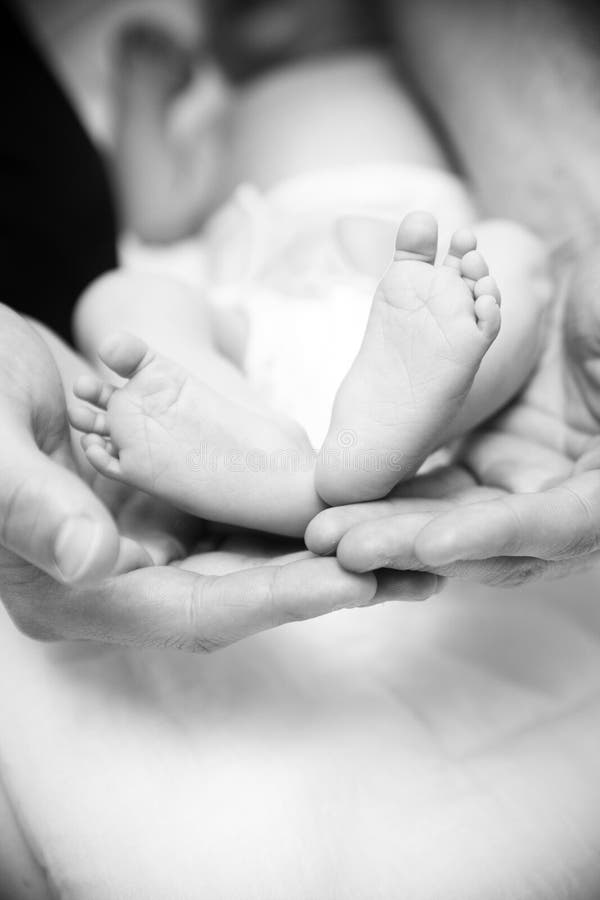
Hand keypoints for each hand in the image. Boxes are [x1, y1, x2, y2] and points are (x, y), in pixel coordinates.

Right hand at [0, 305, 438, 648]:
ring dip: (329, 543)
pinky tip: (357, 490)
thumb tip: (94, 560)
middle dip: (330, 579)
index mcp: (76, 591)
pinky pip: (246, 510)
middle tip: (420, 566)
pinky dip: (298, 503)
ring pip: (255, 553)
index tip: (356, 583)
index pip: (195, 610)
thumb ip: (31, 505)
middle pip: (244, 591)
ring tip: (412, 531)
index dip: (276, 598)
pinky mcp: (171, 502)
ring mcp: (151, 541)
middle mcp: (124, 580)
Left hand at [306, 253, 599, 584]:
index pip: (557, 525)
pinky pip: (428, 490)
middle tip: (347, 548)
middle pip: (485, 542)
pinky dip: (386, 499)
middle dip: (413, 546)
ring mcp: (514, 488)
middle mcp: (560, 498)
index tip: (433, 544)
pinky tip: (338, 502)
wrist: (572, 301)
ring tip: (324, 532)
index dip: (496, 536)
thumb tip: (594, 391)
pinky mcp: (477, 468)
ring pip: (447, 521)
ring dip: (385, 529)